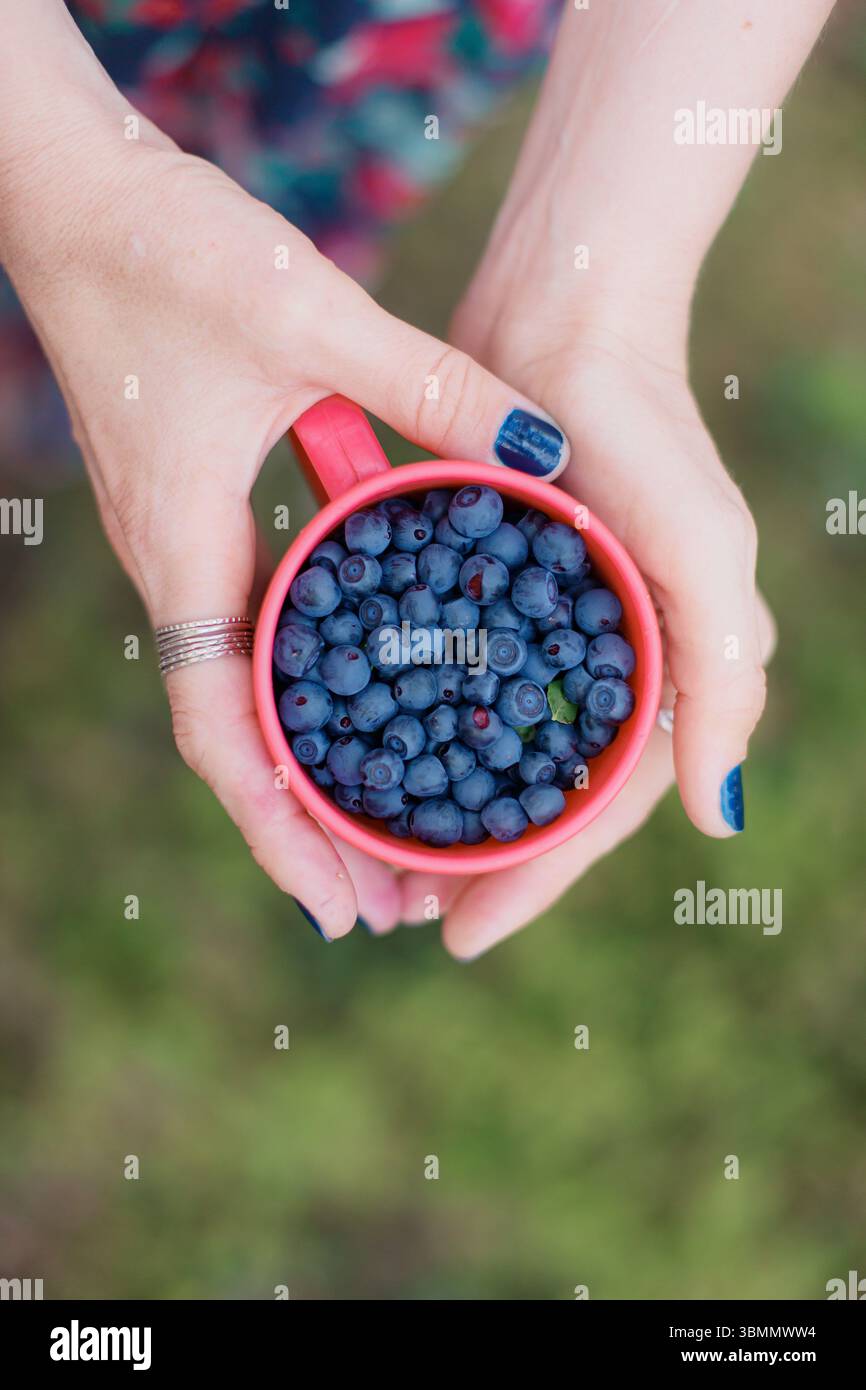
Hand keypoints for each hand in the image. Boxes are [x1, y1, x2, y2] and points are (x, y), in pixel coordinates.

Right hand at [2, 101, 569, 940]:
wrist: (74, 192)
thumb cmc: (164, 252)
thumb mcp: (310, 319)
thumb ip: (431, 388)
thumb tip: (542, 448)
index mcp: (187, 551)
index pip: (223, 735)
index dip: (278, 831)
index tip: (338, 907)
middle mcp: (176, 569)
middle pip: (238, 742)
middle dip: (305, 829)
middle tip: (388, 900)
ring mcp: (181, 541)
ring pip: (244, 693)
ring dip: (305, 768)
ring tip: (383, 826)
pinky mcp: (194, 507)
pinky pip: (251, 630)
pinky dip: (302, 687)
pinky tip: (361, 694)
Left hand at [393, 303, 774, 957]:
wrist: (566, 318)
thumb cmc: (644, 432)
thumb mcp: (701, 553)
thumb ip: (720, 681)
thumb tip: (719, 821)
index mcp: (662, 675)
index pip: (598, 810)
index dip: (537, 879)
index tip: (463, 936)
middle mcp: (605, 663)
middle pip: (540, 792)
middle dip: (480, 861)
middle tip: (402, 913)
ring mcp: (547, 629)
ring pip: (491, 747)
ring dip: (444, 808)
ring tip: (376, 860)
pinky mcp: (493, 587)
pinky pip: (455, 678)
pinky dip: (416, 726)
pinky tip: (366, 755)